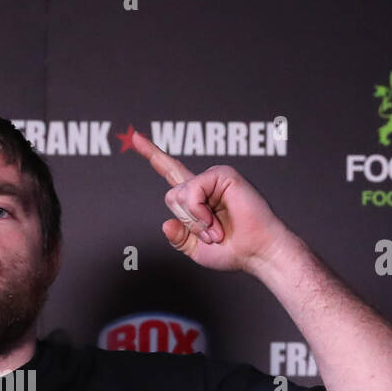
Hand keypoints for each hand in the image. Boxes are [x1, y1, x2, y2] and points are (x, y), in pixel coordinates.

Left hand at [129, 130, 293, 274]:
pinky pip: (193, 190)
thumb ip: (177, 237)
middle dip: (186, 222)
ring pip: (179, 195)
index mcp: (197, 197)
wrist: (256, 253)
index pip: (171, 171)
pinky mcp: (224, 174)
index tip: (135, 138)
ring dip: (195, 220)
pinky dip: (199, 211)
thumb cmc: (232, 251)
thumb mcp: (195, 248)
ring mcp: (214, 177)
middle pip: (170, 196)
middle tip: (210, 234)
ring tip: (216, 230)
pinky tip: (216, 220)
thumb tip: (166, 224)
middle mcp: (204, 184)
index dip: (153, 155)